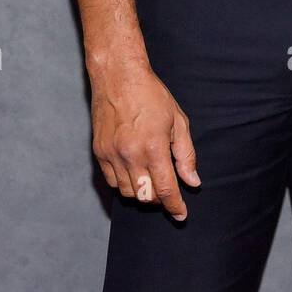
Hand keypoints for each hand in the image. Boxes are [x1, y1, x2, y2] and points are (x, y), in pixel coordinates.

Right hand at [89, 58, 200, 219]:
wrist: (119, 77)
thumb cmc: (152, 95)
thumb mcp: (178, 121)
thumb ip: (186, 154)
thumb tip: (192, 181)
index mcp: (153, 147)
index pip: (166, 190)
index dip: (175, 206)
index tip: (181, 214)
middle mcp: (130, 155)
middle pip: (145, 196)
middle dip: (160, 199)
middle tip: (168, 190)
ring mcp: (111, 156)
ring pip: (127, 193)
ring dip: (142, 193)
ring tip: (152, 179)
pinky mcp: (99, 153)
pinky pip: (112, 182)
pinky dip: (125, 184)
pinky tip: (135, 173)